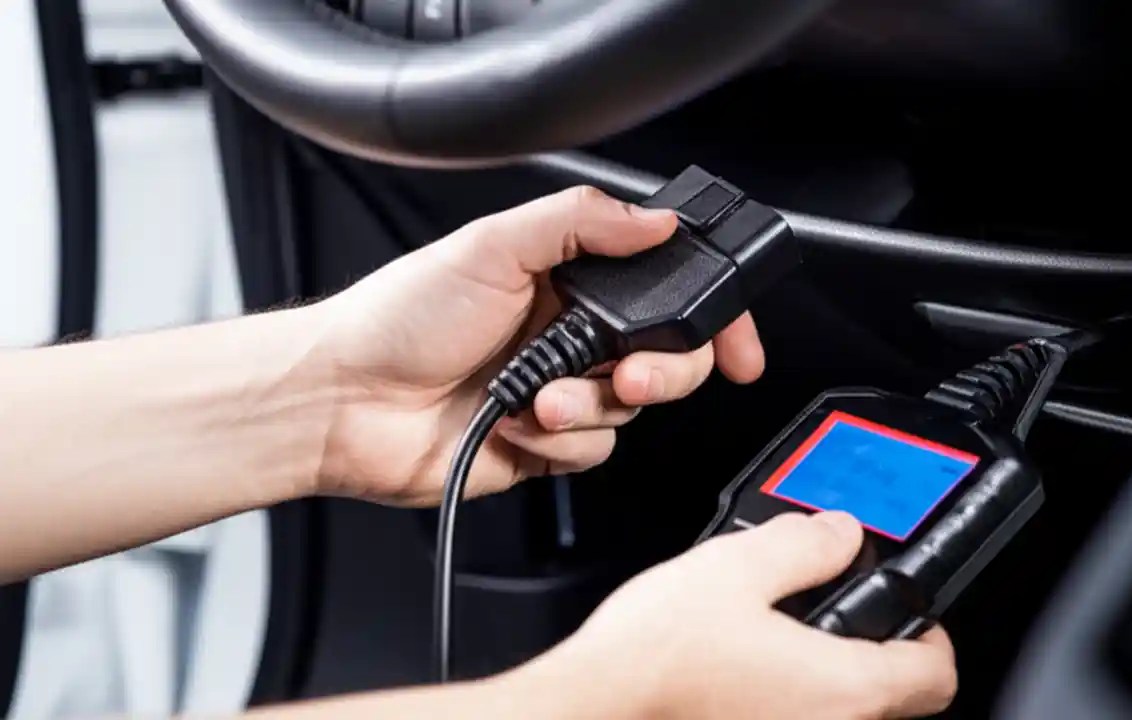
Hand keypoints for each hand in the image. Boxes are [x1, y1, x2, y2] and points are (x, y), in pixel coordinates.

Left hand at [305, 186, 765, 505]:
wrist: (343, 401)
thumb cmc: (397, 318)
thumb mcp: (491, 246)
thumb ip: (581, 223)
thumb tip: (656, 220)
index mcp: (567, 279)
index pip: (665, 290)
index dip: (713, 317)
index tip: (738, 344)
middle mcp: (571, 335)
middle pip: (669, 359)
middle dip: (662, 372)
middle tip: (630, 374)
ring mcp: (561, 393)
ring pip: (633, 412)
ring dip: (590, 407)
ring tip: (539, 397)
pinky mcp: (545, 446)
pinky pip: (595, 452)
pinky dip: (560, 442)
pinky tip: (517, 424)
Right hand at [505, 512, 957, 718]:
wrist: (592, 709)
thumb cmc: (654, 658)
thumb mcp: (734, 566)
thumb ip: (801, 544)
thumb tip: (838, 533)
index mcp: (841, 688)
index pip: (935, 673)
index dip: (932, 633)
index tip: (911, 608)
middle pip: (892, 697)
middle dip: (877, 650)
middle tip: (843, 611)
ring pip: (838, 711)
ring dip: (825, 673)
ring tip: (781, 630)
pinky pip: (793, 719)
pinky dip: (785, 694)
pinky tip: (743, 665)